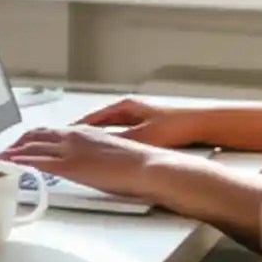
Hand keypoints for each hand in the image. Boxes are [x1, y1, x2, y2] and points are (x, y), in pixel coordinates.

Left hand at [0, 126, 174, 197]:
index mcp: (82, 131)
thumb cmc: (134, 162)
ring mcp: (71, 150)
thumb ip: (89, 153)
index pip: (46, 132)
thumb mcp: (107, 151)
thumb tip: (81, 162)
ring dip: (10, 154)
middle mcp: (73, 136)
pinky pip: (39, 163)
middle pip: (33, 136)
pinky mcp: (72, 167)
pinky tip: (11, 166)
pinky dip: (21, 163)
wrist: (146, 165)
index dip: (27, 139)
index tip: (15, 146)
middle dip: (13, 145)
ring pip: (31, 147)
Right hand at [74, 98, 202, 147]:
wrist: (199, 125)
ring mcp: (138, 119)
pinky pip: (122, 136)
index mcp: (125, 107)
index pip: (94, 118)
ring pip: (111, 130)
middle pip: (100, 123)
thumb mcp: (141, 136)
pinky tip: (110, 154)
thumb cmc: (174, 125)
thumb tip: (98, 147)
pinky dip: (113, 144)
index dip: (78, 128)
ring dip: (98, 140)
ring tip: (84, 151)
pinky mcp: (146, 128)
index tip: (63, 136)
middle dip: (84, 134)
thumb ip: (119, 141)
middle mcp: (130, 110)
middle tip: (68, 144)